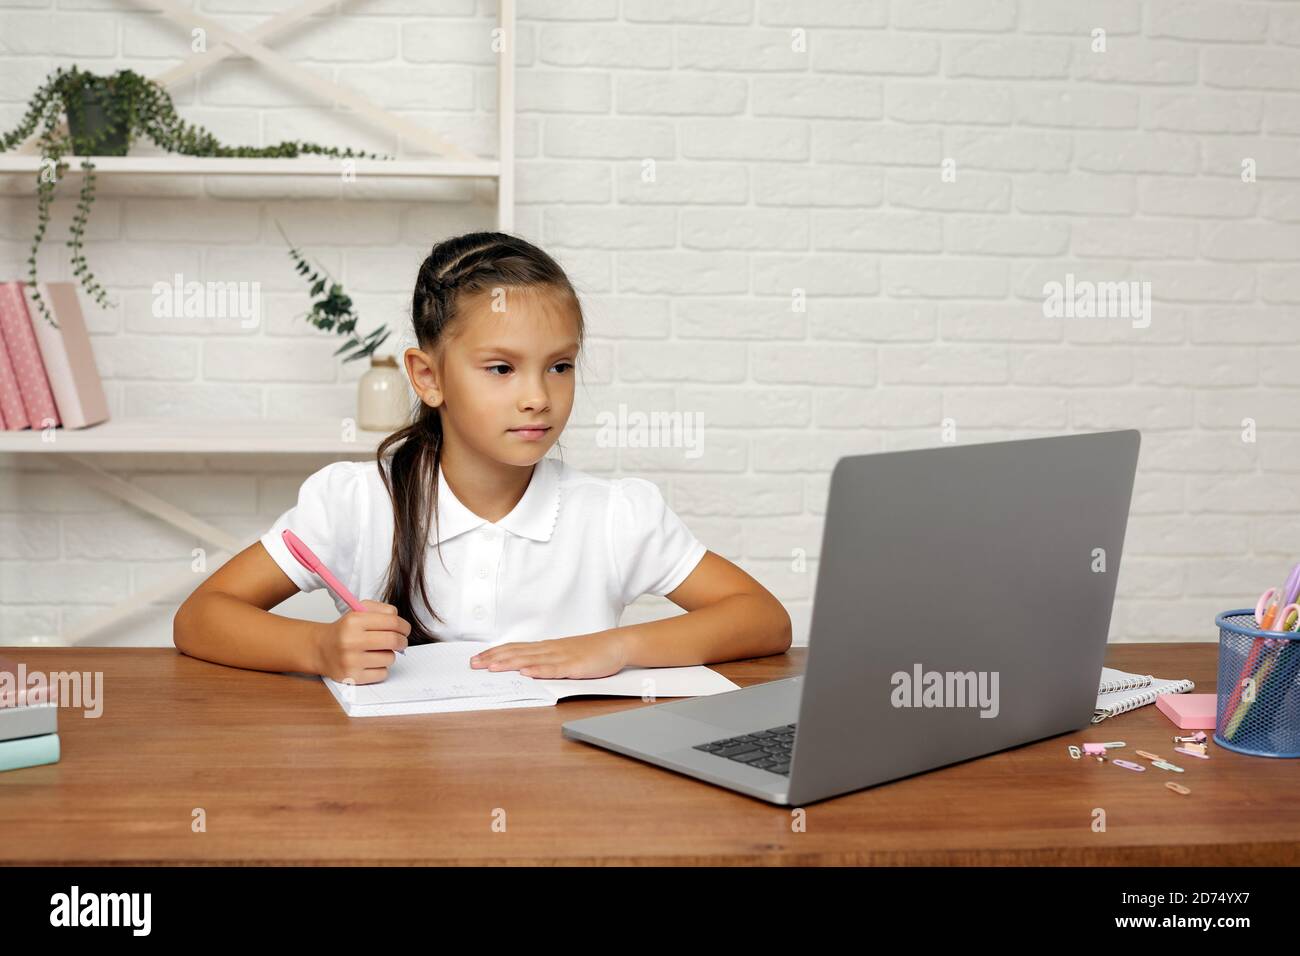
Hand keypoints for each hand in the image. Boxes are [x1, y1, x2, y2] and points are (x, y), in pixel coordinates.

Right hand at [312, 599, 409, 684]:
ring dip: (389, 655)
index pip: (393, 622)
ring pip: (389, 658)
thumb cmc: (344, 630)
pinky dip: (381, 668)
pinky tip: (371, 663)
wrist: (320, 649)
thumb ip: (382, 610)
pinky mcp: (352, 677)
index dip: (404, 626)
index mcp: (354, 621)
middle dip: (402, 641)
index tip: (405, 629)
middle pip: (393, 641)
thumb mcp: (359, 611)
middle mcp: (351, 641)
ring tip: (378, 652)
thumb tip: (401, 624)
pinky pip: (382, 674)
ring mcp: (351, 661)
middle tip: (401, 641)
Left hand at [468, 631, 632, 678]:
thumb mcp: (564, 654)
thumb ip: (545, 659)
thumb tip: (523, 666)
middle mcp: (550, 650)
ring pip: (531, 660)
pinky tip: (527, 672)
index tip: (477, 658)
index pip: (515, 648)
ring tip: (492, 668)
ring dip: (510, 663)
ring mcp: (562, 657)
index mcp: (546, 648)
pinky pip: (555, 669)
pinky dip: (539, 670)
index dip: (495, 653)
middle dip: (494, 658)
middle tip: (473, 664)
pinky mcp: (575, 667)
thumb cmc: (591, 652)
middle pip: (517, 653)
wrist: (615, 645)